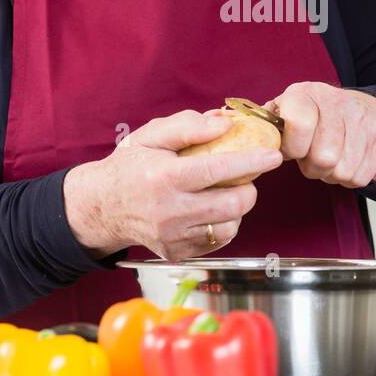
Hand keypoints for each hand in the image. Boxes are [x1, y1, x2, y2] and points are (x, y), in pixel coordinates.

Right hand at [64, 110, 282, 261]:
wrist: (102, 205)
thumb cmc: (130, 166)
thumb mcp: (151, 136)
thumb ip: (187, 126)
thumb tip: (224, 123)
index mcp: (164, 177)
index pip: (218, 169)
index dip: (251, 162)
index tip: (273, 155)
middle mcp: (169, 211)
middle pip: (232, 204)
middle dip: (249, 188)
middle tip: (246, 176)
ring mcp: (173, 236)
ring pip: (229, 226)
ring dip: (237, 208)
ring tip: (225, 192)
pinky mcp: (176, 252)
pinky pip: (216, 240)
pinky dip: (223, 223)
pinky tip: (211, 209)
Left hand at [266, 82, 375, 188]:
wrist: (367, 107)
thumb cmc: (318, 114)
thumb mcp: (290, 108)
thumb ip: (269, 123)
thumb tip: (246, 133)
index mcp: (306, 94)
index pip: (299, 125)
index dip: (292, 147)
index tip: (291, 150)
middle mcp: (336, 104)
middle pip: (323, 158)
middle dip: (312, 167)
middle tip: (311, 159)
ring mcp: (361, 121)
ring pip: (342, 170)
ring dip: (331, 174)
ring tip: (328, 159)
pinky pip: (359, 177)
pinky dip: (350, 177)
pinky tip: (345, 161)